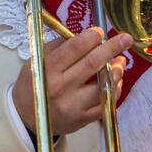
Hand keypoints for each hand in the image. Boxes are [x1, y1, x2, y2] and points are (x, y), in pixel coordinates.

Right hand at [12, 28, 130, 137]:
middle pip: (93, 63)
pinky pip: (105, 104)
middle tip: (125, 39)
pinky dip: (114, 90)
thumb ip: (60, 46)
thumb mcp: (37, 60)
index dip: (91, 37)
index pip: (74, 48)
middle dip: (112, 48)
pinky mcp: (81, 119)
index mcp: (47, 69)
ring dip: (117, 70)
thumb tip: (85, 35)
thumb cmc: (34, 84)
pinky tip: (115, 80)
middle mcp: (60, 87)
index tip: (99, 32)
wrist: (25, 117)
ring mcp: (72, 105)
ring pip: (103, 85)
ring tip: (120, 61)